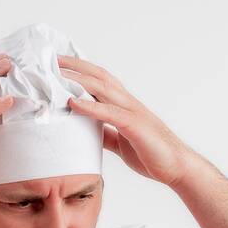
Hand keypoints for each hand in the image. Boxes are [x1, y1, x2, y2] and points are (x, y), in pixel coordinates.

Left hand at [59, 54, 192, 186]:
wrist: (176, 167)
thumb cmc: (152, 154)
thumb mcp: (121, 142)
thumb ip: (106, 134)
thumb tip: (88, 133)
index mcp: (124, 105)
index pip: (99, 80)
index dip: (79, 70)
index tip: (58, 65)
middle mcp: (127, 102)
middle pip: (97, 76)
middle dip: (74, 66)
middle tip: (50, 60)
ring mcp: (132, 111)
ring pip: (101, 88)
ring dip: (77, 80)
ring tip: (56, 75)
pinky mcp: (134, 126)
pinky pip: (109, 113)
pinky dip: (89, 106)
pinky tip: (73, 103)